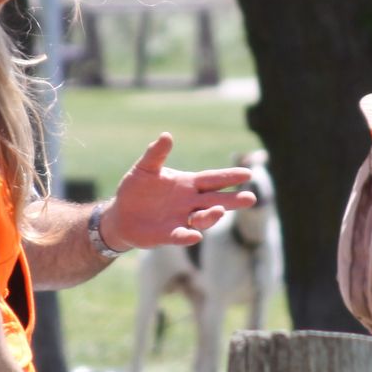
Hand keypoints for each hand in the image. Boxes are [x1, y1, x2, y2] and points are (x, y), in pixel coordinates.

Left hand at [102, 133, 255, 248]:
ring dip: (212, 216)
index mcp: (188, 184)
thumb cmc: (136, 188)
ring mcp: (181, 219)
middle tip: (250, 198)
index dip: (229, 177)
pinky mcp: (168, 235)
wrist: (121, 214)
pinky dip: (187, 236)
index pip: (213, 179)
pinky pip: (181, 236)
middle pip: (216, 200)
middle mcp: (189, 203)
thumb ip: (156, 154)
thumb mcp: (145, 168)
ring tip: (218, 210)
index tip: (247, 174)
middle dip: (232, 200)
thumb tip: (166, 135)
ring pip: (203, 219)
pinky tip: (194, 236)